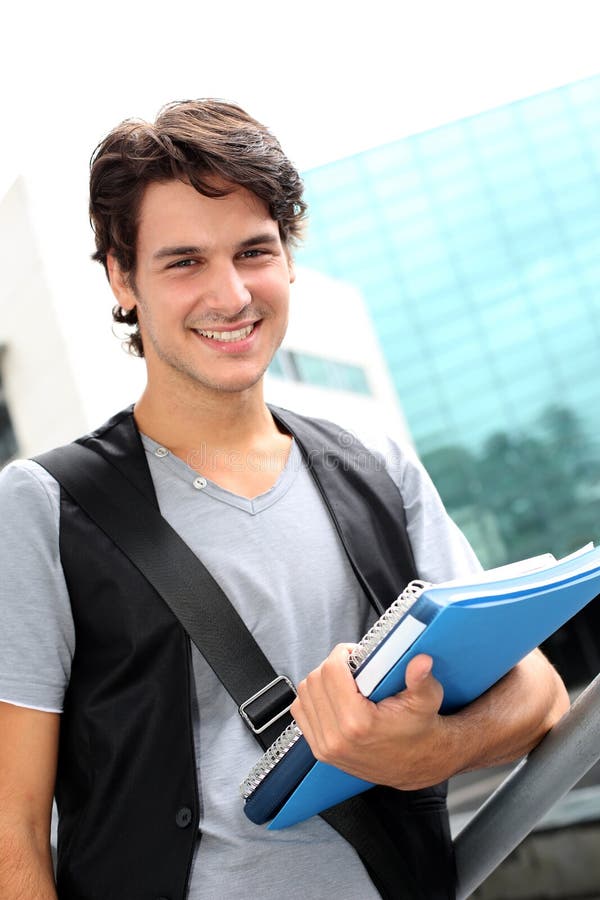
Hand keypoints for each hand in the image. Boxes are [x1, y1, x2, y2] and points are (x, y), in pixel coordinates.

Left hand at [290, 645, 450, 789]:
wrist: (418, 765)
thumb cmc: (421, 731)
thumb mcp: (426, 701)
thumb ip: (421, 680)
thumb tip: (421, 661)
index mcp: (358, 723)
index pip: (331, 671)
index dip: (342, 654)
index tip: (355, 654)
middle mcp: (336, 738)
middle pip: (315, 680)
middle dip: (332, 666)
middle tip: (351, 666)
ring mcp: (325, 747)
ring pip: (304, 694)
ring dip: (320, 681)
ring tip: (342, 680)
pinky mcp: (320, 751)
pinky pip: (301, 712)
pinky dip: (312, 698)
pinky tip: (333, 696)